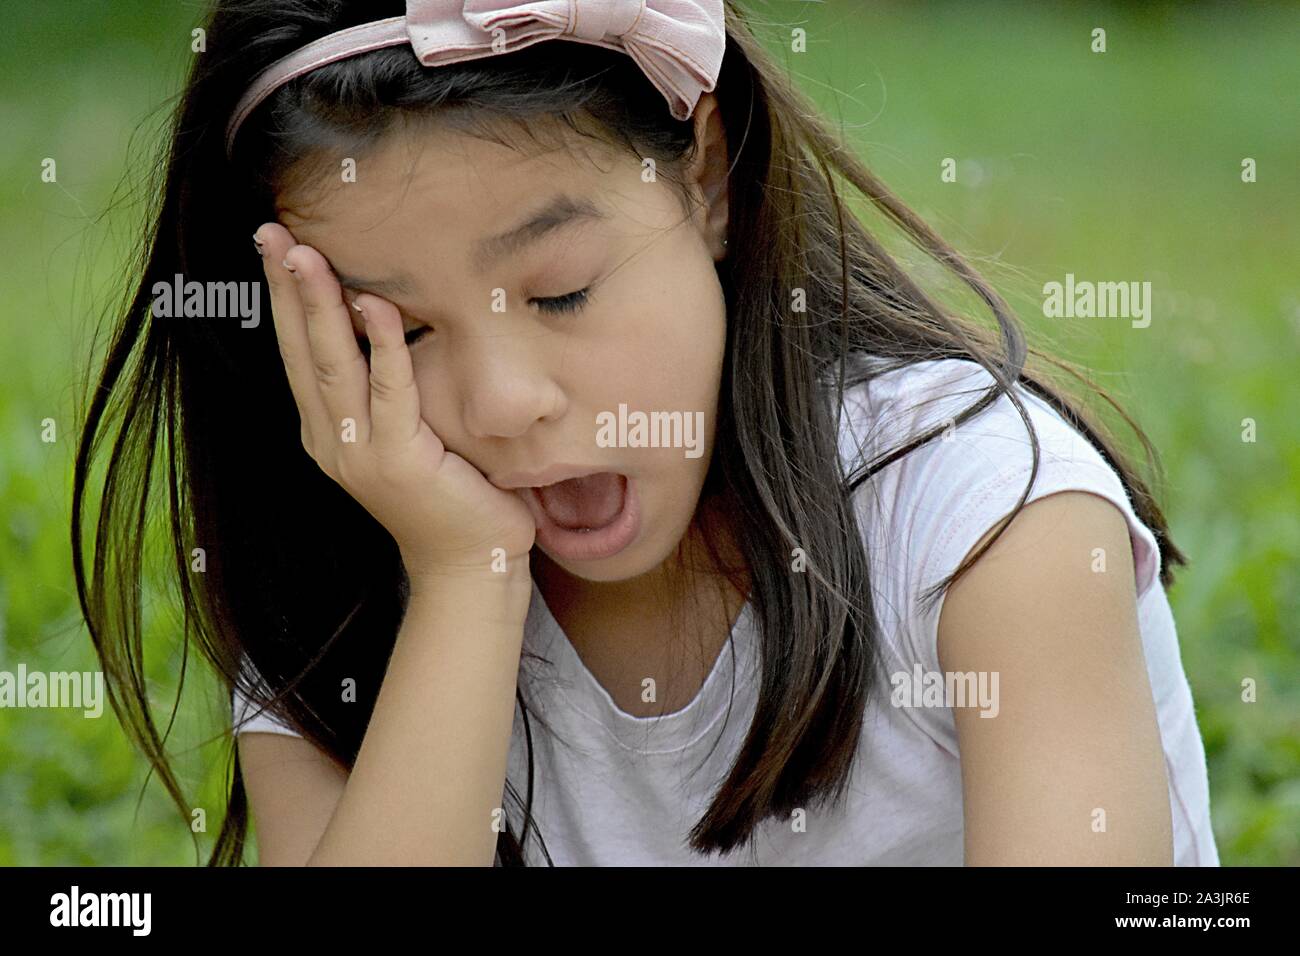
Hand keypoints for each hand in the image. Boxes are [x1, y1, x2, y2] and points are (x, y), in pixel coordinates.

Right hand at [255, 222, 536, 577]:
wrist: (472, 565)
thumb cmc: (452, 495)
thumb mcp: (410, 434)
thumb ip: (391, 390)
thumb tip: (389, 321)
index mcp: (329, 434)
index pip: (300, 354)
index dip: (285, 300)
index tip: (274, 245)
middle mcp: (332, 443)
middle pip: (302, 352)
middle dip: (285, 289)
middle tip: (270, 232)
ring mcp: (361, 455)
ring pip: (333, 366)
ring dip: (317, 306)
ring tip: (303, 254)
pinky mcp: (399, 463)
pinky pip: (388, 392)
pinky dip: (381, 347)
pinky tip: (373, 304)